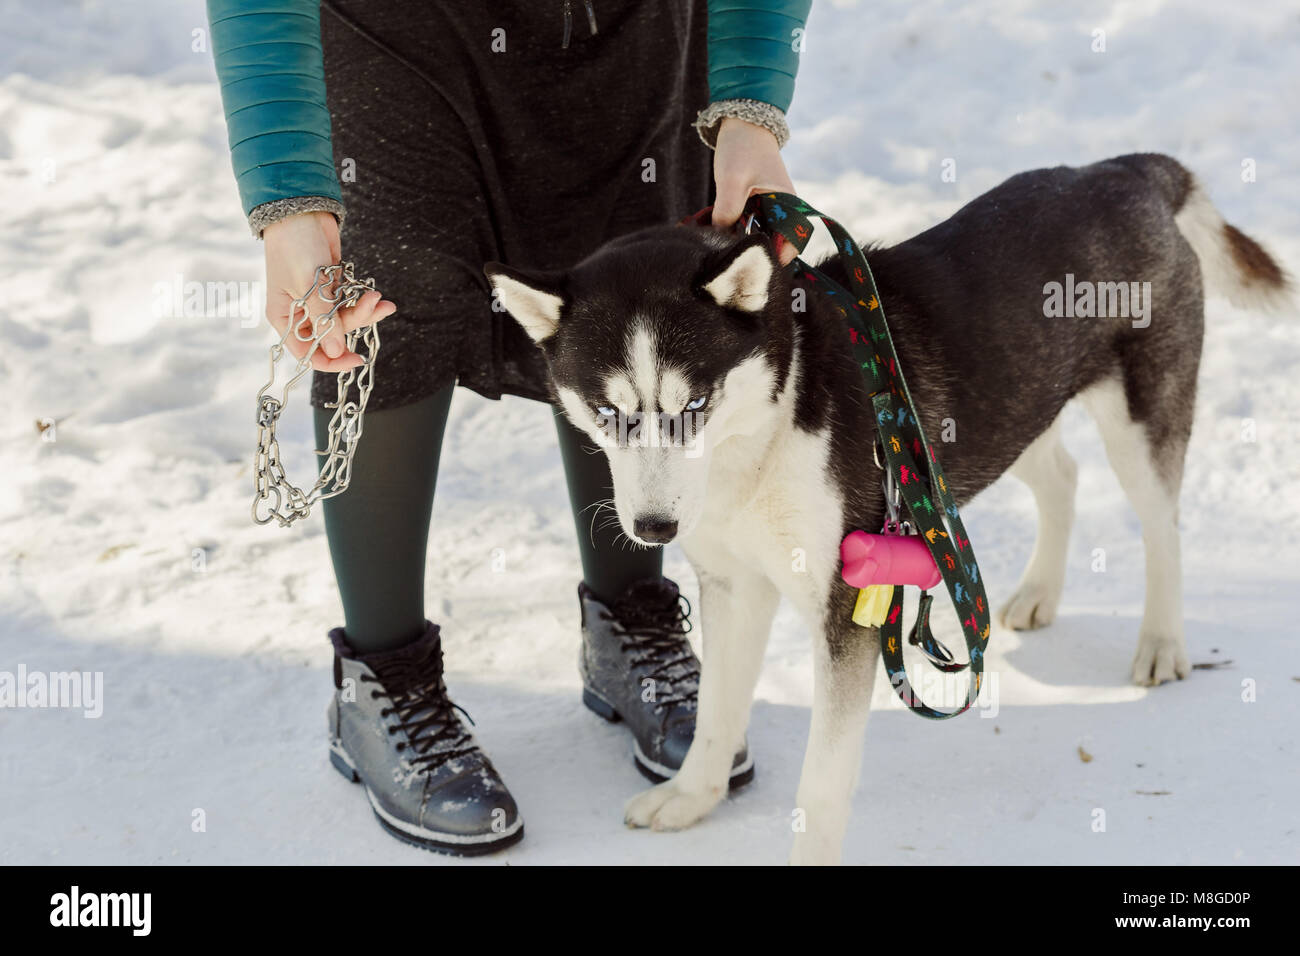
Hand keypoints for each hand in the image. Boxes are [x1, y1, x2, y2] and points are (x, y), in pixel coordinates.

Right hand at [262, 210, 395, 371]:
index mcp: (284, 318)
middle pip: (333, 336)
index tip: (356, 359)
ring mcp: (318, 301)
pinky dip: (364, 301)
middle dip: (356, 323)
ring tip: (380, 299)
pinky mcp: (332, 288)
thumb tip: (336, 352)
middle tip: (374, 304)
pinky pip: (351, 303)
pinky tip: (377, 296)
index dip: (332, 360)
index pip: (308, 353)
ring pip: (346, 320)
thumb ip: (324, 319)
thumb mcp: (308, 284)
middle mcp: (301, 313)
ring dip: (365, 311)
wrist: (302, 211)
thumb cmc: (295, 246)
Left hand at [710, 117, 798, 265]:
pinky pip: (744, 226)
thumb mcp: (732, 181)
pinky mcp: (755, 207)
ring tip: (712, 244)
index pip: (790, 245)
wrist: (742, 122)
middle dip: (748, 254)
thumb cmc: (743, 147)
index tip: (748, 268)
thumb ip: (727, 212)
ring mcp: (769, 210)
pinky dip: (729, 230)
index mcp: (789, 206)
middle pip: (771, 246)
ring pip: (755, 238)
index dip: (772, 261)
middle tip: (723, 260)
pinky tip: (709, 230)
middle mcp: (783, 211)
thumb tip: (718, 240)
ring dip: (735, 242)